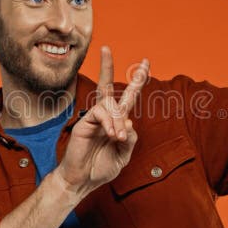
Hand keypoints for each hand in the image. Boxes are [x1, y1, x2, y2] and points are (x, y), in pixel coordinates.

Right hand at [53, 46, 149, 199]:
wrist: (82, 180)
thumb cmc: (101, 168)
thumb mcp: (124, 155)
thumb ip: (130, 139)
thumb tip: (129, 121)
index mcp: (117, 121)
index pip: (128, 97)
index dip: (137, 81)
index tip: (145, 63)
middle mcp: (105, 116)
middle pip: (108, 86)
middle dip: (107, 66)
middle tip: (106, 48)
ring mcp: (94, 118)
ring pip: (110, 104)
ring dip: (118, 120)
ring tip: (118, 138)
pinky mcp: (84, 123)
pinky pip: (100, 113)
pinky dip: (109, 123)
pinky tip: (111, 135)